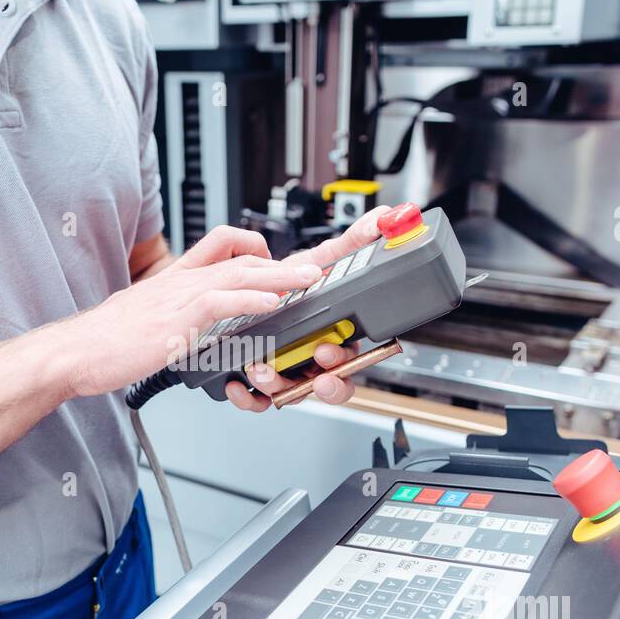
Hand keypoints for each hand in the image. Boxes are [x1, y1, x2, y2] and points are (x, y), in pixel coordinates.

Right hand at [61, 226, 323, 397]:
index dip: (264, 245)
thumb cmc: (110, 340)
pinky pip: (219, 302)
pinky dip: (249, 299)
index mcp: (181, 277)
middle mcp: (184, 279)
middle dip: (287, 259)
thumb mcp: (156, 319)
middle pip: (245, 256)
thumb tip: (210, 323)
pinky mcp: (175, 318)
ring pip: (239, 273)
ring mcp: (180, 296)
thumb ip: (186, 315)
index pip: (229, 246)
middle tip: (322, 262)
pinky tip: (271, 303)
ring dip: (280, 275)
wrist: (76, 350)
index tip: (292, 253)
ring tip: (312, 276)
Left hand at [224, 205, 391, 411]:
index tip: (326, 352)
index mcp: (333, 336)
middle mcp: (311, 358)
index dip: (342, 364)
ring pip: (289, 392)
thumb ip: (350, 244)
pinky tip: (236, 383)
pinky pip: (257, 400)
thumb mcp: (316, 261)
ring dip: (275, 384)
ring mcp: (286, 371)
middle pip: (324, 383)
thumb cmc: (288, 285)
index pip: (351, 361)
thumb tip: (382, 218)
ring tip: (259, 368)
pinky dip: (247, 396)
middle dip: (314, 381)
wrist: (241, 294)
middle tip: (298, 368)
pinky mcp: (257, 381)